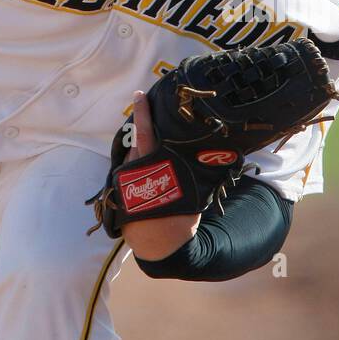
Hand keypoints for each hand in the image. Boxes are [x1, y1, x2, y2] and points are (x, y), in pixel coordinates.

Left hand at [120, 90, 201, 259]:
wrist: (159, 244)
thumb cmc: (179, 218)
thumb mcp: (190, 192)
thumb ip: (190, 170)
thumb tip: (218, 154)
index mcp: (155, 165)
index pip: (145, 133)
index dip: (142, 112)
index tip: (138, 94)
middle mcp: (137, 168)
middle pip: (138, 142)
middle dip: (143, 131)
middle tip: (150, 115)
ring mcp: (126, 178)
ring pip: (132, 157)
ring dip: (141, 155)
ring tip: (155, 163)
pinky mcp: (120, 187)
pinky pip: (128, 170)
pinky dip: (136, 168)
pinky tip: (147, 175)